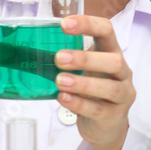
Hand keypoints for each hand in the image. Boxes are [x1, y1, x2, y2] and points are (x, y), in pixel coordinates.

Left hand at [54, 15, 136, 149]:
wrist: (106, 125)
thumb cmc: (92, 90)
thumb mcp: (83, 70)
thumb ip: (66, 59)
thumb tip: (27, 50)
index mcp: (111, 53)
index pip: (106, 30)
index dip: (88, 24)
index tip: (64, 24)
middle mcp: (123, 72)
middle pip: (114, 61)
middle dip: (85, 59)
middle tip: (59, 59)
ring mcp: (122, 95)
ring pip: (110, 88)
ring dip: (82, 83)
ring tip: (59, 81)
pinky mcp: (115, 116)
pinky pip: (98, 109)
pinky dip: (79, 103)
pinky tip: (63, 99)